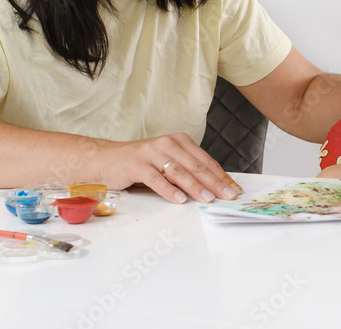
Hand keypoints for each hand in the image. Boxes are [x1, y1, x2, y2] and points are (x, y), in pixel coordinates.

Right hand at [97, 133, 241, 203]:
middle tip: (228, 195)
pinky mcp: (136, 164)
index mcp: (178, 141)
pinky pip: (156, 179)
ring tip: (208, 198)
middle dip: (214, 182)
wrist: (106, 159)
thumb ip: (186, 170)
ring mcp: (151, 153)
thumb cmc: (140, 163)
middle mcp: (167, 143)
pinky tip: (179, 199)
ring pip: (179, 171)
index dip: (221, 175)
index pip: (205, 160)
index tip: (234, 189)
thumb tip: (213, 187)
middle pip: (196, 165)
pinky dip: (169, 190)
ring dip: (195, 187)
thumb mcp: (166, 162)